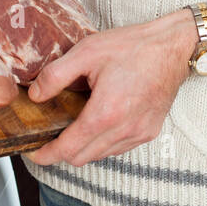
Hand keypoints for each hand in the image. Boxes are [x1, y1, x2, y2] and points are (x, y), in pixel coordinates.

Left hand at [25, 11, 197, 166]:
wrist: (172, 47)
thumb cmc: (132, 47)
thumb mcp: (86, 52)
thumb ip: (55, 75)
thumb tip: (35, 95)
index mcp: (105, 113)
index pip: (69, 149)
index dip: (47, 154)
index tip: (35, 153)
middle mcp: (124, 130)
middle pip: (82, 158)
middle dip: (62, 152)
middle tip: (49, 138)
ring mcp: (139, 134)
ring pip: (101, 155)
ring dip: (84, 148)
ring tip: (73, 128)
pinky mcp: (149, 131)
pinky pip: (119, 148)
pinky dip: (103, 143)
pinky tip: (99, 123)